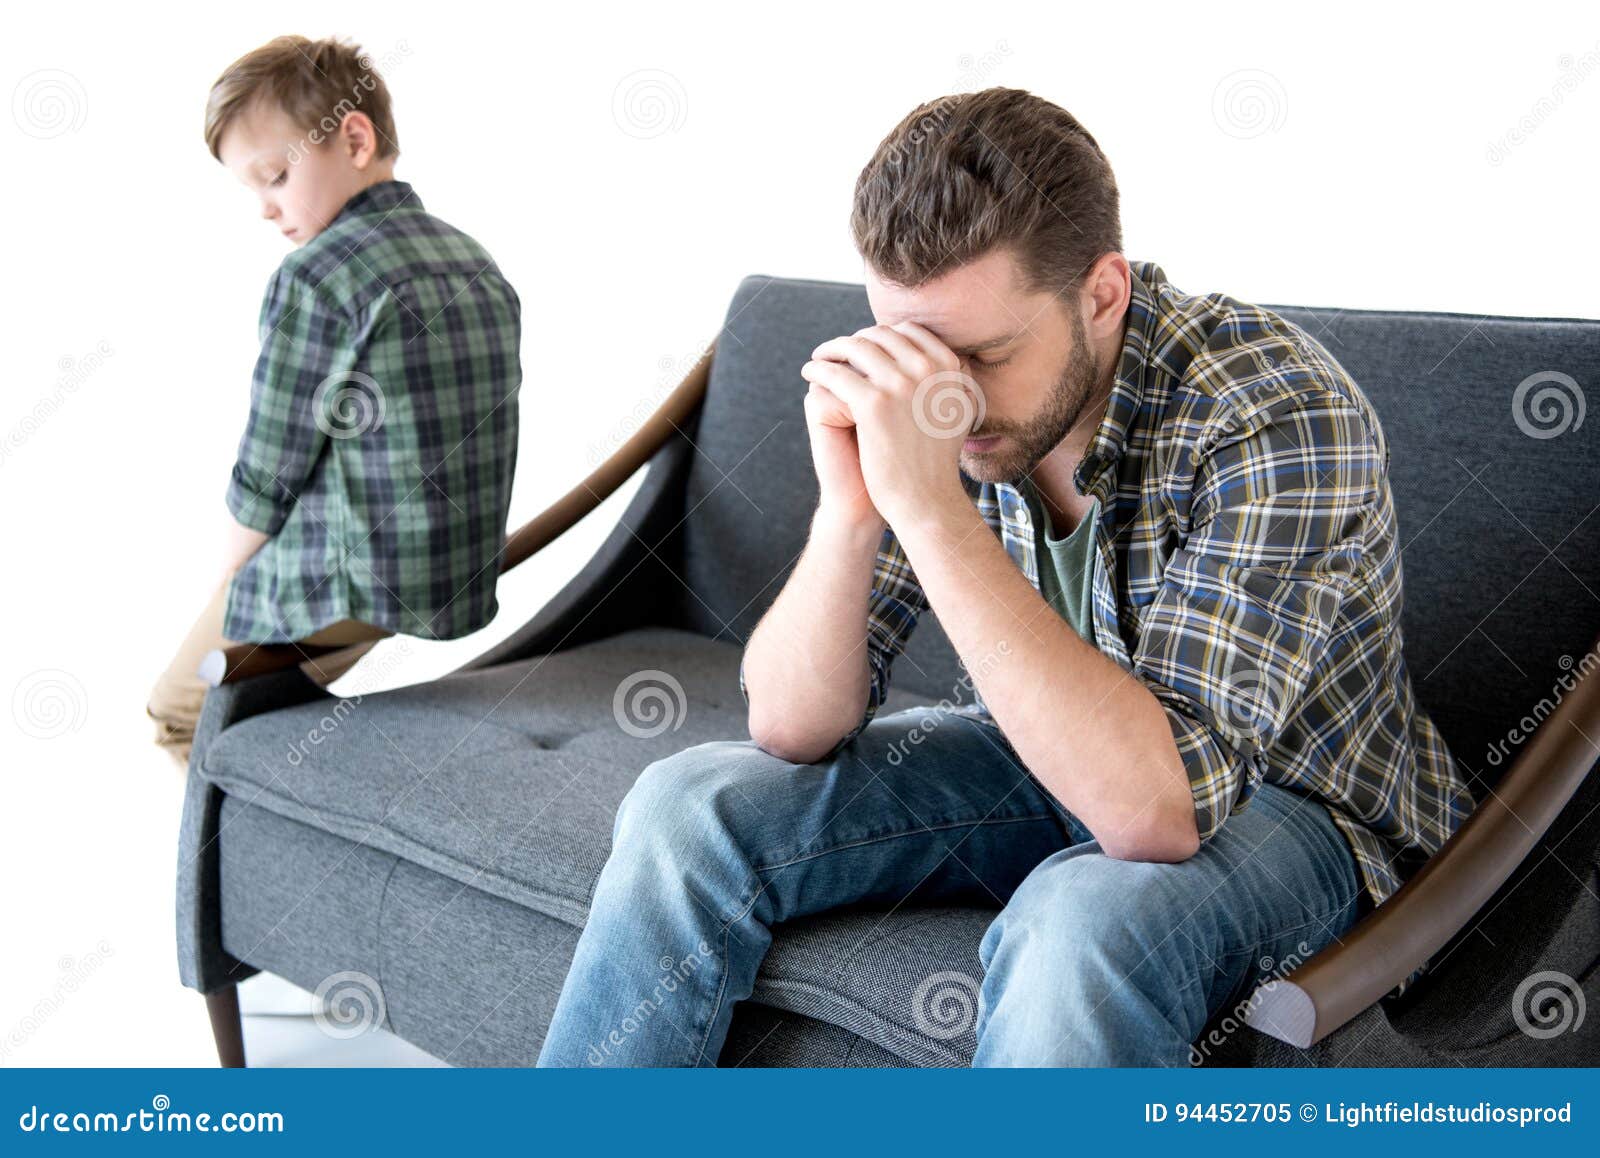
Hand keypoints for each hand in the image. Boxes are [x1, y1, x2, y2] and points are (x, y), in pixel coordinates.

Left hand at [800, 322, 979, 530]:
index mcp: (950, 368)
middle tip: (837, 350)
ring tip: (819, 358)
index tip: (865, 345)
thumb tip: (953, 357)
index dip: (881, 335)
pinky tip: (809, 373)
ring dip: (831, 348)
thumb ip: (956, 382)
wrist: (925, 500)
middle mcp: (928, 369)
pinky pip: (835, 373)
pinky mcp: (873, 404)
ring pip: (855, 348)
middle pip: (880, 336)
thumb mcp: (959, 412)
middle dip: (855, 339)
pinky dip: (818, 368)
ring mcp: (900, 384)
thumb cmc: (937, 461)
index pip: (909, 331)